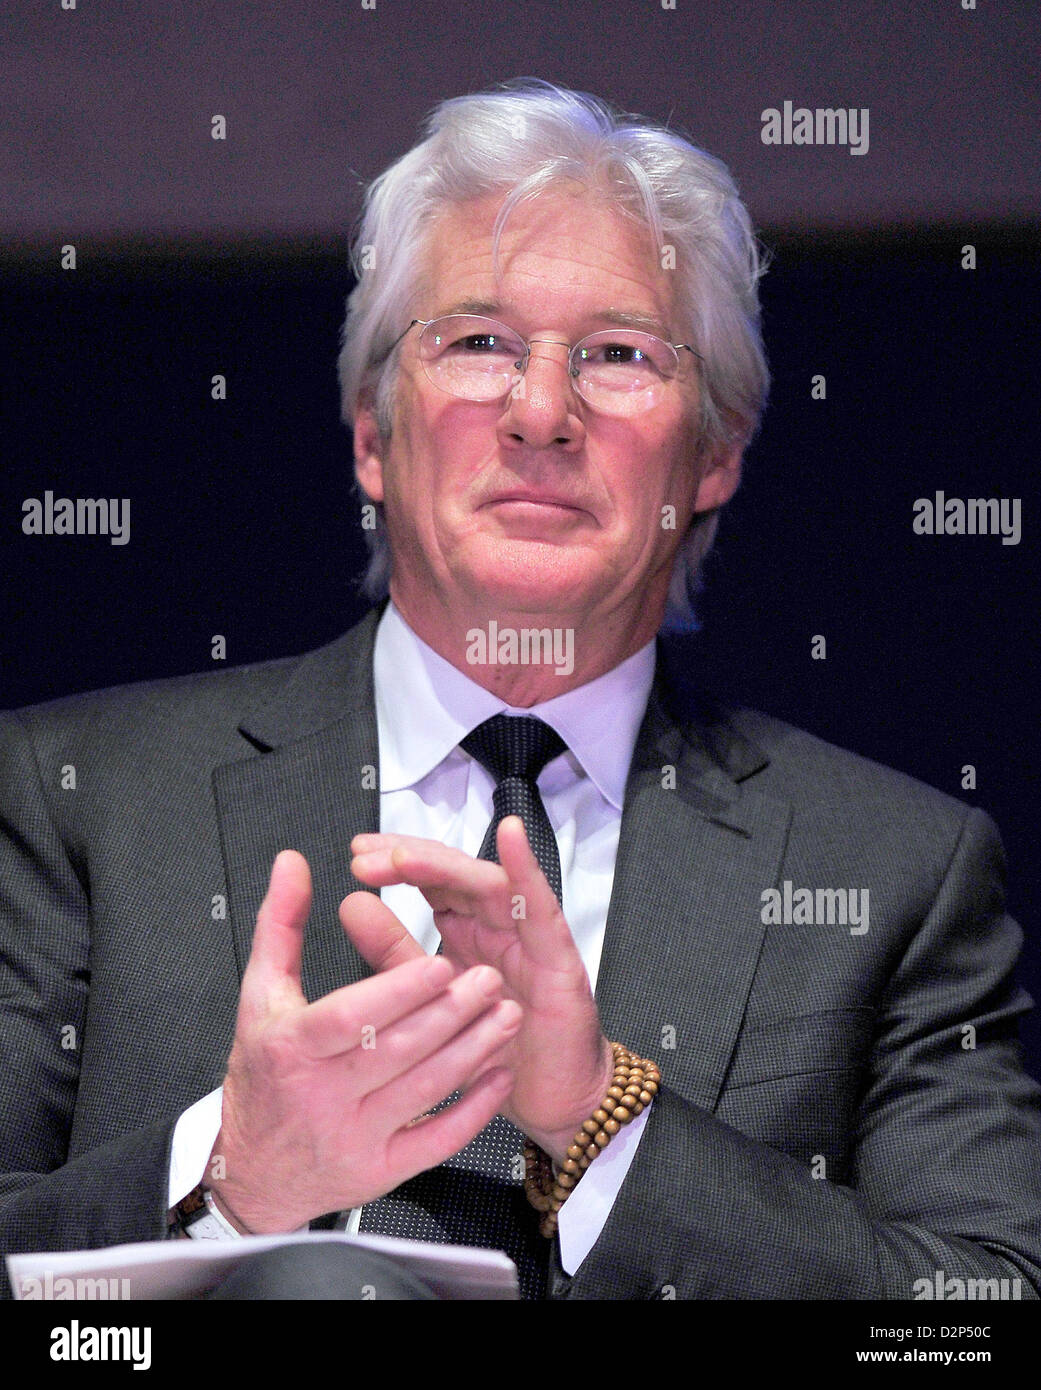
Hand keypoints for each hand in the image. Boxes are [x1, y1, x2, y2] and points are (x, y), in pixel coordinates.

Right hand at [209, 850, 521, 1232]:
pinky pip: (436, 1140)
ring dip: (473, 1050)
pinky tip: (499, 1075)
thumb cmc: (263, 1073)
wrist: (253, 1171)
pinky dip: (473, 1109)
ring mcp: (354, 1138)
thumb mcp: (259, 995)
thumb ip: (280, 924)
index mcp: (292, 1047)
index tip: (439, 963)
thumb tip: (292, 862)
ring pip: (425, 1090)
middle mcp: (322, 1096)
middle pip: (397, 1050)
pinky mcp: (381, 1172)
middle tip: (489, 978)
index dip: (398, 990)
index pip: (350, 1017)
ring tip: (505, 1014)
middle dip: (451, 1012)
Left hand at [346, 818, 614, 1163]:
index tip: (358, 855)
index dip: (397, 862)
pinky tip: (511, 838)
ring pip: (489, 883)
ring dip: (448, 865)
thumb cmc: (498, 1049)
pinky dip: (527, 868)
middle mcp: (498, 926)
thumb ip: (393, 953)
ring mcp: (529, 937)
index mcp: (467, 931)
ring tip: (406, 858)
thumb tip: (351, 904)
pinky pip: (542, 905)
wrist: (550, 1101)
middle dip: (411, 859)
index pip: (431, 880)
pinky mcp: (558, 957)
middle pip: (455, 874)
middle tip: (368, 855)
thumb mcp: (429, 999)